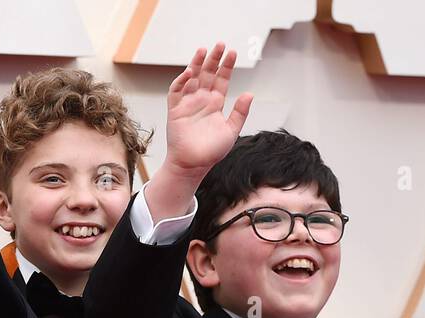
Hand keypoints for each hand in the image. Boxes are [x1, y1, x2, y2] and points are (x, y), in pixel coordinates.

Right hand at [143, 42, 253, 220]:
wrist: (192, 165)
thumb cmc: (212, 152)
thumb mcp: (231, 131)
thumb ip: (240, 112)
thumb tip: (250, 94)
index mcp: (216, 104)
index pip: (222, 79)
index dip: (227, 66)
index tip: (233, 53)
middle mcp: (202, 100)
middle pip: (207, 74)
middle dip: (213, 59)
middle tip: (220, 44)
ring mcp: (188, 103)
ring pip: (191, 78)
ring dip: (196, 64)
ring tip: (203, 50)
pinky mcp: (175, 110)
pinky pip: (176, 91)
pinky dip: (181, 81)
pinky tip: (188, 73)